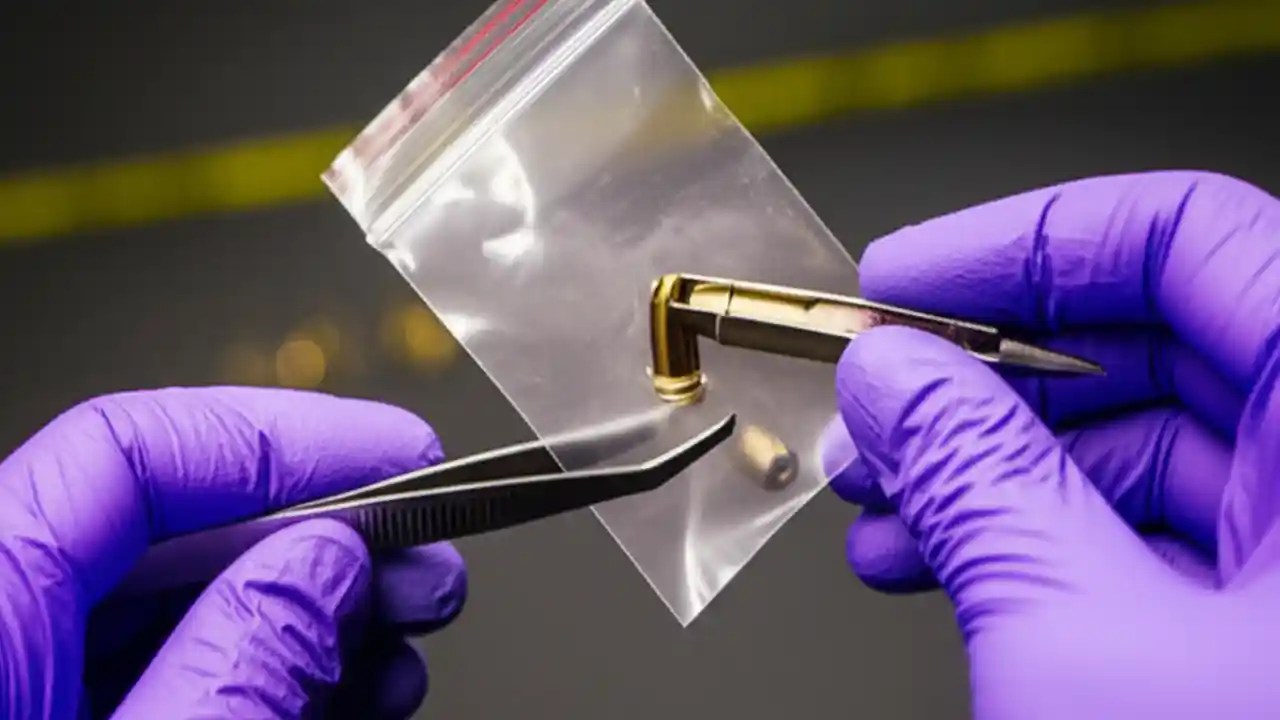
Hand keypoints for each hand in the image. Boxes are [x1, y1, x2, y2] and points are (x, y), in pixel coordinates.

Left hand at [0, 387, 466, 718]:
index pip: (124, 451)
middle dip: (322, 536)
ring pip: (186, 609)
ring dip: (316, 614)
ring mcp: (31, 692)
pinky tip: (349, 688)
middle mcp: (0, 635)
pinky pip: (175, 679)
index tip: (397, 456)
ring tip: (402, 642)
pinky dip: (274, 677)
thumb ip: (241, 660)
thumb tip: (330, 560)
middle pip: (170, 529)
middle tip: (423, 564)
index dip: (280, 438)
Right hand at [822, 171, 1279, 717]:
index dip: (1027, 242)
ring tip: (880, 498)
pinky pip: (1148, 542)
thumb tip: (894, 378)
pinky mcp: (1268, 636)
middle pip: (1152, 345)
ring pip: (1137, 452)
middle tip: (874, 396)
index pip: (1189, 240)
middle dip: (983, 372)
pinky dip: (1032, 541)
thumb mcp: (1078, 641)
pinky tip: (932, 559)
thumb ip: (976, 485)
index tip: (903, 280)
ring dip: (986, 466)